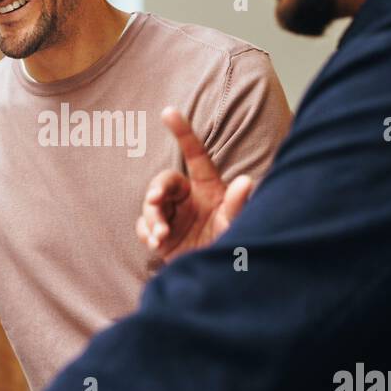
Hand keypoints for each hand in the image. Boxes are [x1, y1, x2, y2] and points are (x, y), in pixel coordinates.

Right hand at [136, 106, 254, 261]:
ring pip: (151, 204)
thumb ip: (238, 204)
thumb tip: (247, 181)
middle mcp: (188, 198)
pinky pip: (144, 226)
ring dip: (152, 217)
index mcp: (208, 187)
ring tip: (161, 235)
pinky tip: (156, 244)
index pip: (194, 154)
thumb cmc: (233, 246)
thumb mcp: (236, 224)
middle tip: (155, 201)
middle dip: (157, 189)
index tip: (168, 112)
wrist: (217, 279)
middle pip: (164, 181)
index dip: (182, 132)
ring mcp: (173, 216)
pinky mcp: (161, 235)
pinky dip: (147, 232)